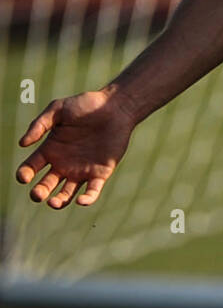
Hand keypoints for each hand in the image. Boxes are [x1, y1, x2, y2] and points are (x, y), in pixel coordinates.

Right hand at [16, 88, 137, 207]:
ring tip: (53, 203)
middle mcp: (63, 163)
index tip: (24, 177)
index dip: (25, 174)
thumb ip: (39, 124)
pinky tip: (81, 201)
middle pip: (46, 185)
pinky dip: (87, 199)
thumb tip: (22, 144)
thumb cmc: (86, 105)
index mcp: (50, 149)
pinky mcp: (100, 173)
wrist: (116, 107)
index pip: (31, 167)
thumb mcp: (58, 109)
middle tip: (38, 195)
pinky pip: (92, 191)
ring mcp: (82, 170)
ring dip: (59, 202)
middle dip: (39, 193)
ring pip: (66, 194)